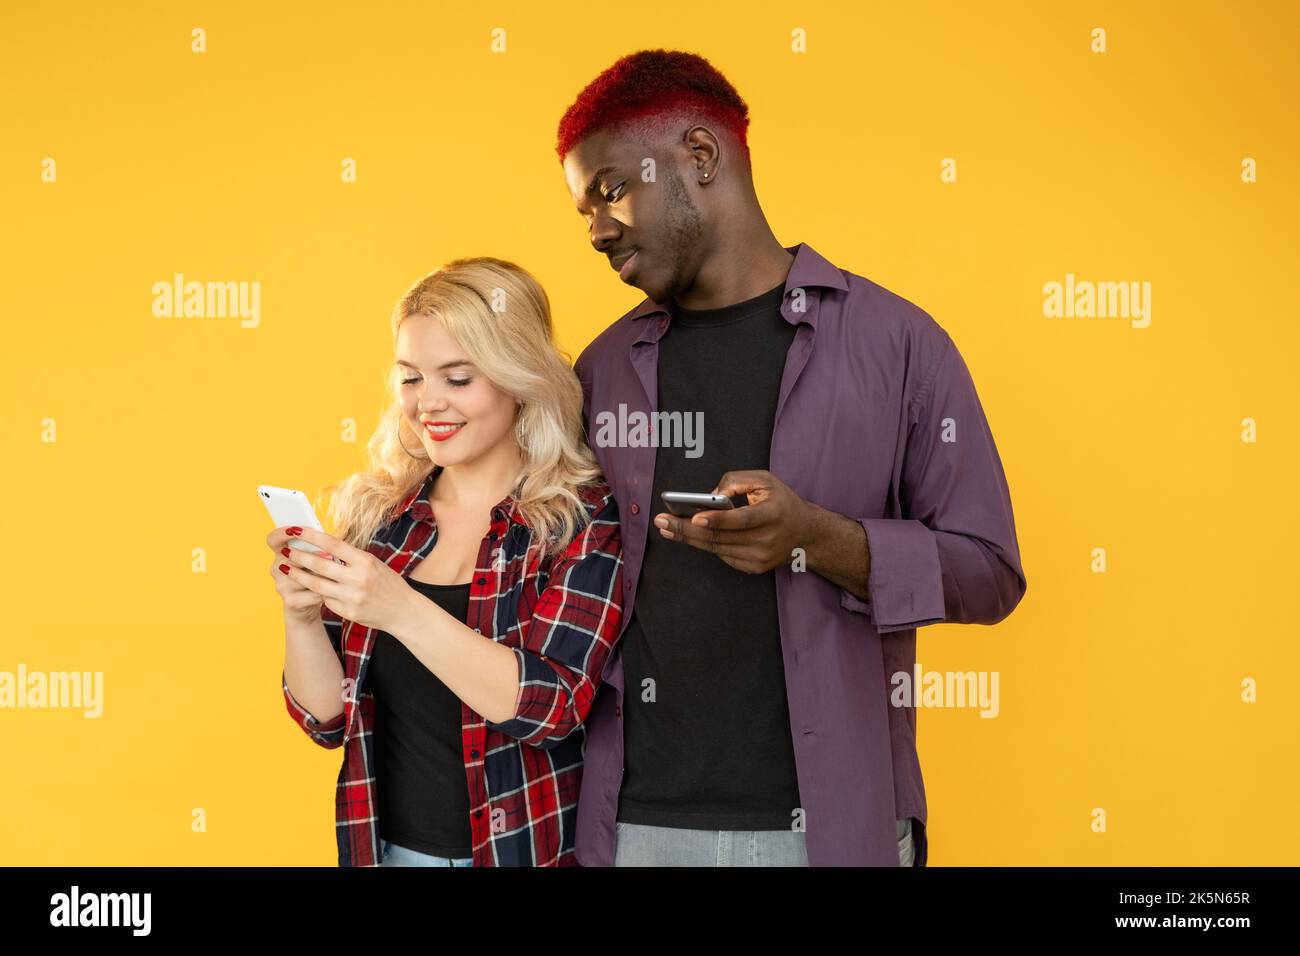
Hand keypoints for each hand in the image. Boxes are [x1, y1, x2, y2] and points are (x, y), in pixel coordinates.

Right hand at [266, 525, 336, 622]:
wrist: (308, 606)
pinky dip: (325, 591)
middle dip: (312, 555)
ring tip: (336, 573)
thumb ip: (316, 548)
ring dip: (322, 575)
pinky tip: (333, 589)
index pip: (273, 539)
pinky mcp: (290, 601)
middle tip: (330, 555)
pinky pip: (312, 593)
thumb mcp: (314, 560)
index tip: (294, 529)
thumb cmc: (315, 576)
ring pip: (303, 576)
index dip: (280, 533)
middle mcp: (277, 569)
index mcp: (281, 554)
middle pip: (291, 557)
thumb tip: (329, 542)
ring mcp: (281, 586)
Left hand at [273, 526, 413, 634]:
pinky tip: (311, 587)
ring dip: (299, 575)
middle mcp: (358, 578)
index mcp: (365, 561)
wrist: (403, 611)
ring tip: (286, 568)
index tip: (295, 530)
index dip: (312, 536)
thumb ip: (350, 557)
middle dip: (299, 557)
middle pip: (320, 565)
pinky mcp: (348, 612)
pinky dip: (318, 593)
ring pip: (317, 585)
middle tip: (286, 551)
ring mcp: (352, 597)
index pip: (333, 544)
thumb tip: (323, 546)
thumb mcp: (373, 564)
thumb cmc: (387, 583)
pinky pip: (326, 600)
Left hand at [653, 469, 815, 573]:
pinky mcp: (753, 568)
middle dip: (686, 529)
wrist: (805, 534)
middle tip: (661, 521)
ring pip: (716, 548)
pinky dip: (704, 544)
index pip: (741, 520)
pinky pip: (722, 555)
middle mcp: (766, 540)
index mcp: (773, 514)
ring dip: (688, 538)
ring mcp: (759, 558)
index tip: (694, 516)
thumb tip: (709, 498)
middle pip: (720, 537)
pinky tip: (686, 535)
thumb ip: (735, 481)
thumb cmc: (781, 502)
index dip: (717, 519)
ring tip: (666, 528)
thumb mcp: (765, 480)